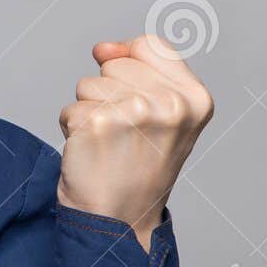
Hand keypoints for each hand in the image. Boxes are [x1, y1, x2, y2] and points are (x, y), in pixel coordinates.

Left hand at [57, 34, 213, 251]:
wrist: (121, 221)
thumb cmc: (138, 166)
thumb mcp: (161, 114)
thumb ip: (138, 68)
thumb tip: (102, 48)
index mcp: (196, 99)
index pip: (149, 45)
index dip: (131, 67)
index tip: (138, 105)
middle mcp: (170, 104)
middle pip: (115, 64)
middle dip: (109, 94)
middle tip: (125, 135)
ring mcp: (135, 112)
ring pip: (89, 84)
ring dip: (90, 112)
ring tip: (110, 145)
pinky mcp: (98, 123)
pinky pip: (70, 109)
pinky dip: (72, 130)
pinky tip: (93, 154)